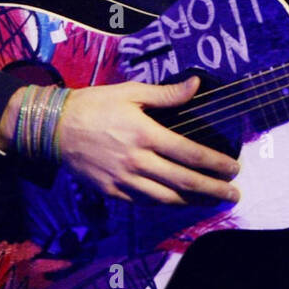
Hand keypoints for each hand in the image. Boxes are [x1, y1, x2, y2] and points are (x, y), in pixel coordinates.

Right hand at [52, 76, 240, 205]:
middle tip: (234, 194)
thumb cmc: (94, 105)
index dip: (215, 163)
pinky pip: (145, 203)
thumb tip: (196, 85)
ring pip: (167, 198)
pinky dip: (166, 204)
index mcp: (145, 134)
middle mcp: (137, 161)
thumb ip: (166, 94)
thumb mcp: (130, 92)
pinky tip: (180, 202)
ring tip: (213, 201)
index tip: (233, 167)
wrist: (54, 128)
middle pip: (184, 181)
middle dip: (213, 189)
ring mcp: (124, 181)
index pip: (190, 153)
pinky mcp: (112, 193)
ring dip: (194, 201)